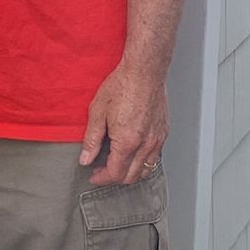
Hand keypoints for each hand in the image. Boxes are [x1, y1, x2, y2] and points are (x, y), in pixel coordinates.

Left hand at [79, 61, 168, 185]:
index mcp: (128, 142)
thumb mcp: (97, 112)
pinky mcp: (163, 132)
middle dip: (114, 177)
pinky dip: (143, 161)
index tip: (93, 175)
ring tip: (117, 161)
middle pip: (131, 177)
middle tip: (101, 169)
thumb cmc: (122, 86)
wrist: (144, 71)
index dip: (102, 178)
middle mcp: (146, 145)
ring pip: (146, 170)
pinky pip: (155, 157)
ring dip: (130, 171)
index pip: (115, 174)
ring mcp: (157, 139)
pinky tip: (132, 151)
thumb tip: (85, 158)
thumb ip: (92, 140)